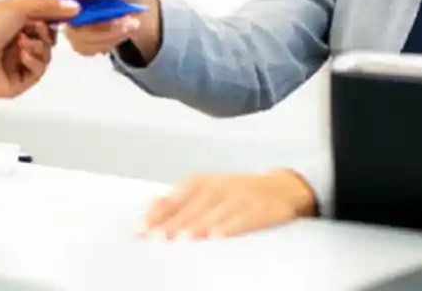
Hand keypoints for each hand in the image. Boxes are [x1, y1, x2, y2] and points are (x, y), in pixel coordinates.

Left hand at [0, 0, 77, 98]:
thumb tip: (74, 6)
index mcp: (14, 22)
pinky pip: (37, 73)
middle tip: (36, 28)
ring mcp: (15, 63)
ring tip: (23, 43)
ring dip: (39, 47)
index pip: (45, 20)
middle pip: (48, 40)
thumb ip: (48, 5)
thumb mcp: (19, 5)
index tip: (67, 16)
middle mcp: (15, 42)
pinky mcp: (16, 82)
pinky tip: (22, 55)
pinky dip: (34, 62)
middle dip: (46, 34)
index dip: (55, 18)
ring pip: (45, 57)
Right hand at [55, 0, 159, 60]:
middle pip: (70, 18)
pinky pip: (87, 48)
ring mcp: (69, 22)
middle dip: (101, 23)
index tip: (97, 0)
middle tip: (127, 20)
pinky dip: (109, 42)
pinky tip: (123, 32)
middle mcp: (64, 0)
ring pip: (79, 38)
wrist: (135, 3)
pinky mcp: (78, 39)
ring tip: (131, 24)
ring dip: (109, 34)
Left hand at [139, 170, 317, 240]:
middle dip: (174, 222)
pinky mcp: (260, 207)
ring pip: (216, 211)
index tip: (140, 229)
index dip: (157, 214)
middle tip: (157, 237)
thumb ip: (178, 201)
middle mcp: (219, 186)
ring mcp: (240, 196)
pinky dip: (230, 226)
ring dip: (198, 225)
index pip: (175, 198)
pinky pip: (243, 217)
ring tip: (181, 239)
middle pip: (193, 206)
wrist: (281, 187)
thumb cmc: (235, 193)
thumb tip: (149, 208)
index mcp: (202, 182)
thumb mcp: (206, 191)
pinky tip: (216, 237)